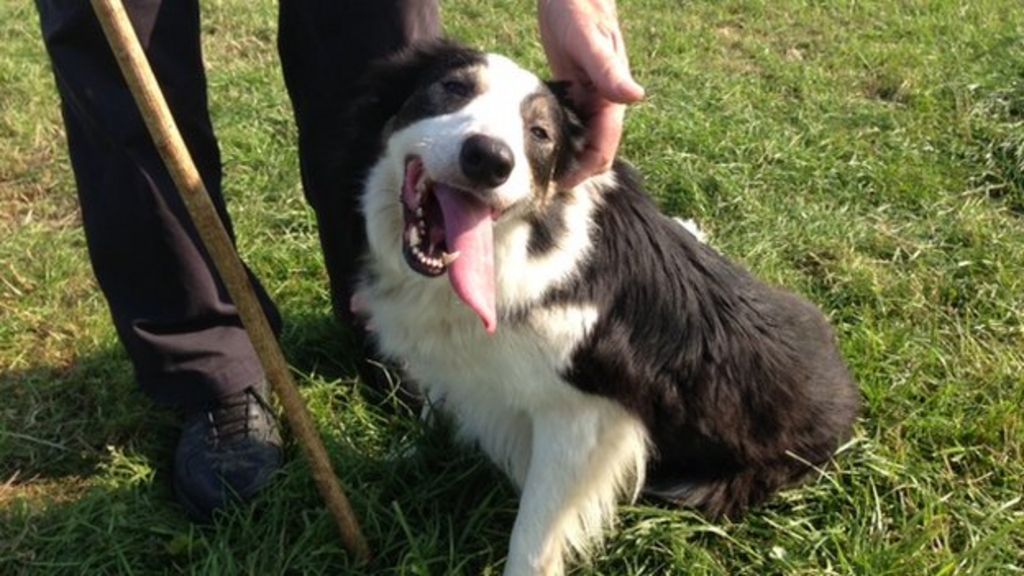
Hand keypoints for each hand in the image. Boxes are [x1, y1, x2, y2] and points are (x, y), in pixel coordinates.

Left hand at [538, 0, 644, 186]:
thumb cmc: (579, 7)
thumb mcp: (589, 41)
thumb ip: (609, 70)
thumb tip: (637, 97)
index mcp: (612, 96)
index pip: (605, 147)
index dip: (586, 169)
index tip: (560, 184)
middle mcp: (605, 101)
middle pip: (596, 150)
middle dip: (577, 170)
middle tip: (543, 184)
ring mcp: (592, 97)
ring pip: (584, 140)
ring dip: (568, 157)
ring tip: (538, 171)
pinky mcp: (577, 89)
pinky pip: (573, 123)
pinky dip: (561, 138)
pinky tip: (538, 144)